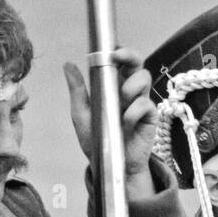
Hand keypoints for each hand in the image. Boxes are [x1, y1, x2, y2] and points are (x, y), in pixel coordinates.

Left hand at [63, 48, 158, 196]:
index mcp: (113, 86)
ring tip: (122, 99)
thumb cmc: (98, 140)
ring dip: (131, 85)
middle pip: (137, 63)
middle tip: (119, 57)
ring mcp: (140, 102)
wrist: (110, 166)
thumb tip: (68, 65)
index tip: (109, 50)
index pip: (119, 61)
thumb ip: (77, 90)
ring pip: (145, 78)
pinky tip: (126, 123)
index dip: (118, 51)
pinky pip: (146, 104)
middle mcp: (129, 90)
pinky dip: (134, 111)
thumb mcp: (81, 114)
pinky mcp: (149, 117)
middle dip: (130, 55)